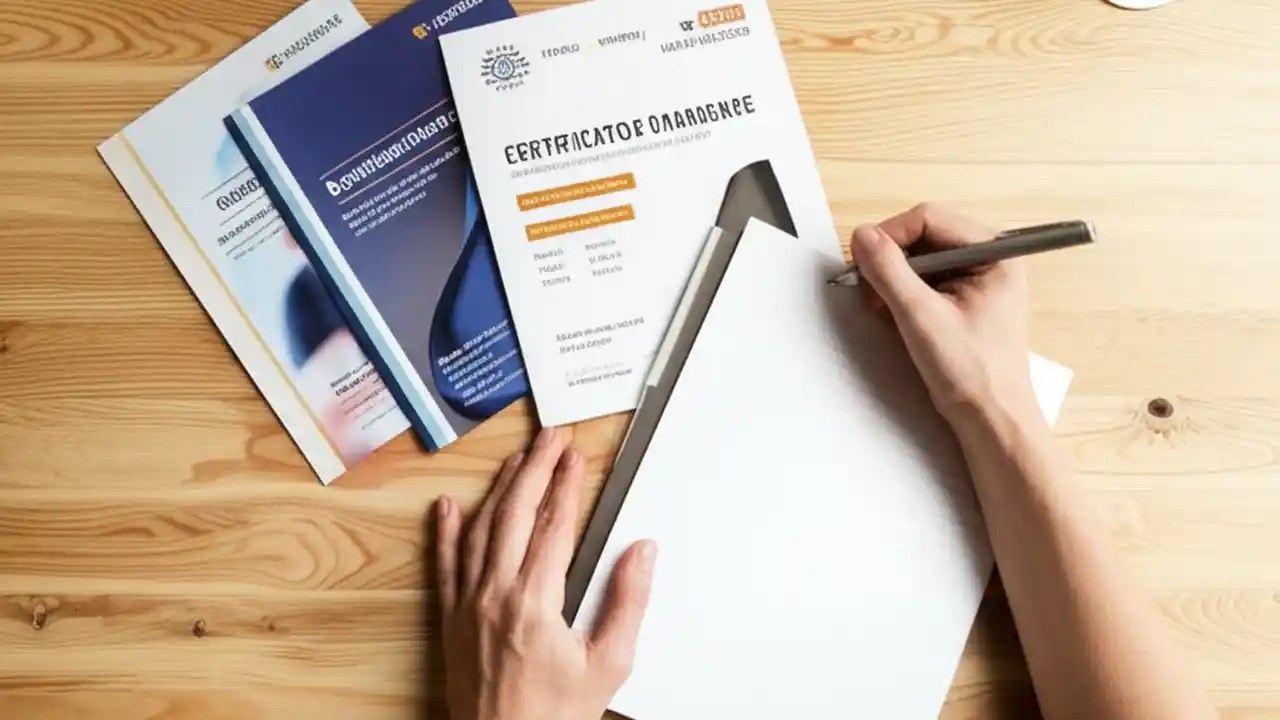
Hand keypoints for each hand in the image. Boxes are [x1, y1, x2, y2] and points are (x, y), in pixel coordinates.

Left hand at [435, 427, 656, 719]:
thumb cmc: (555, 717)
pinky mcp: (450, 621)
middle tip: (550, 439)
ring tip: (516, 459)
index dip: (567, 485)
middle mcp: (496, 595)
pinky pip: (445, 565)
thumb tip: (641, 552)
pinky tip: (447, 506)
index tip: (576, 457)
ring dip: (499, 489)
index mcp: (536, 602)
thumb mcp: (609, 664)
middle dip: (535, 469)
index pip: (556, 526)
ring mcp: (468, 605)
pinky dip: (446, 532)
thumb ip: (627, 602)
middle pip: (516, 514)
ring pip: (480, 530)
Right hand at [849, 203, 1041, 429]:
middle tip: (871, 293)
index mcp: (996, 255)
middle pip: (923, 237)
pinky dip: (903, 298)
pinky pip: (924, 283)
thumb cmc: (975, 376)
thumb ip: (890, 272)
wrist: (992, 420)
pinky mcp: (963, 301)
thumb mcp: (922, 317)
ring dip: (894, 283)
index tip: (863, 258)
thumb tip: (863, 236)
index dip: (890, 235)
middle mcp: (990, 261)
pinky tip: (897, 320)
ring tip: (885, 312)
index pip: (930, 219)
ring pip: (920, 261)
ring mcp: (977, 281)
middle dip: (891, 263)